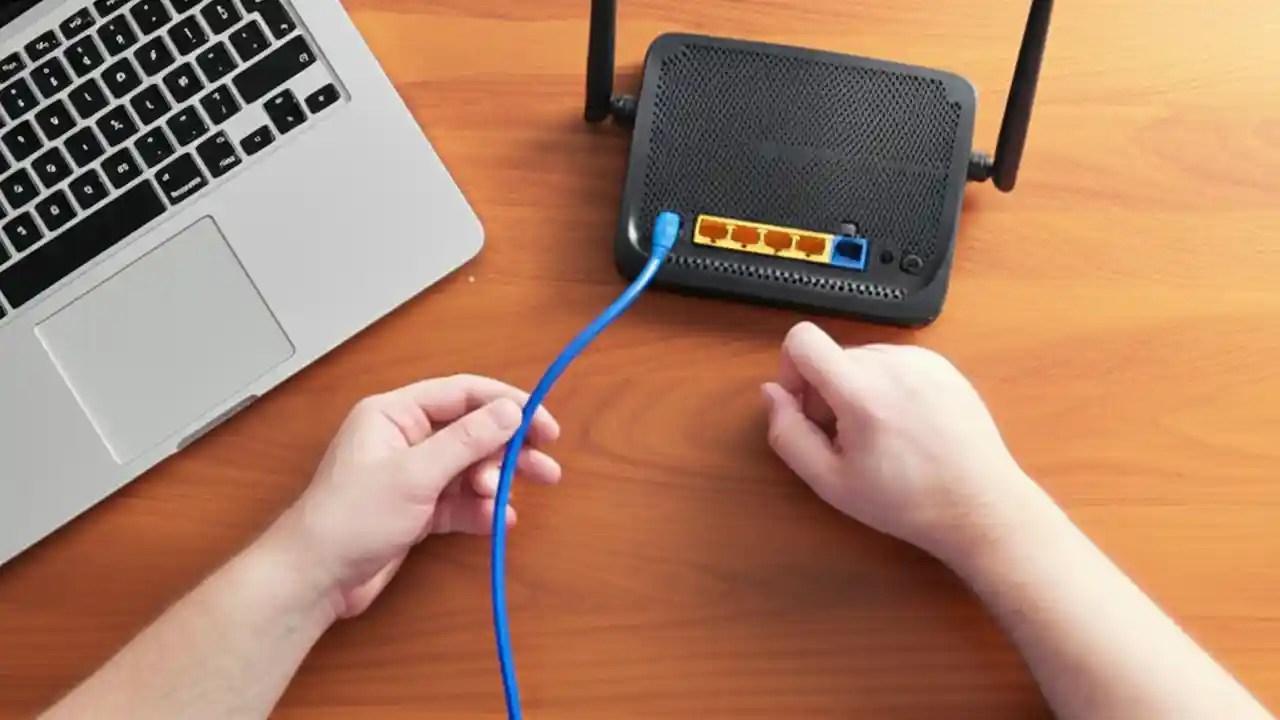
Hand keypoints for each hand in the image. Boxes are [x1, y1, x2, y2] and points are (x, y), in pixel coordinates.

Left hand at [270, 375, 561, 618]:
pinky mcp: (414, 510)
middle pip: (470, 431)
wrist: (313, 579)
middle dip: (508, 448)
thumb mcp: (415, 474)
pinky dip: (479, 509)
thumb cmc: (351, 518)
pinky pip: (457, 501)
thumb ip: (467, 441)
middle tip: (546, 467)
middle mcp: (403, 438)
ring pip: (467, 468)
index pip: (462, 394)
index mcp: (394, 414)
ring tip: (519, 497)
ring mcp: (409, 476)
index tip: (544, 425)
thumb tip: (511, 412)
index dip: (507, 405)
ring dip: (496, 482)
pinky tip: (497, 520)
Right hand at [761, 322, 1033, 561]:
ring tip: (878, 436)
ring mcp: (923, 361)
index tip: (806, 407)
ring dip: (856, 389)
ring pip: (863, 359)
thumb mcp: (830, 482)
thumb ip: (788, 434)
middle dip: (825, 391)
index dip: (790, 370)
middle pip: (833, 355)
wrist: (979, 506)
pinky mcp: (945, 366)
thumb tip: (772, 392)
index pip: (802, 339)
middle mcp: (893, 363)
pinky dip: (886, 387)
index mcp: (862, 390)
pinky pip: (895, 363)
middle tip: (845, 439)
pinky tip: (904, 427)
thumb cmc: (905, 502)